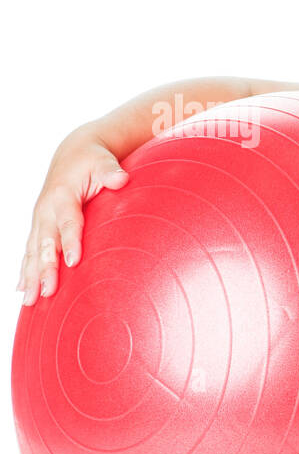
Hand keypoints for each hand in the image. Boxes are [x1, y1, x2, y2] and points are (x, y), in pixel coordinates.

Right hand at [18, 134, 129, 304]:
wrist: (74, 153)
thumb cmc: (93, 160)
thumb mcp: (104, 161)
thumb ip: (111, 171)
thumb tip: (121, 178)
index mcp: (62, 194)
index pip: (68, 221)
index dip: (70, 241)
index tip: (72, 262)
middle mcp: (46, 209)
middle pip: (46, 243)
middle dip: (45, 268)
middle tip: (47, 292)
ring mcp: (40, 219)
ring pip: (34, 251)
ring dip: (31, 275)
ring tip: (30, 300)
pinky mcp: (40, 226)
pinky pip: (30, 251)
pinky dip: (25, 269)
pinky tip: (22, 289)